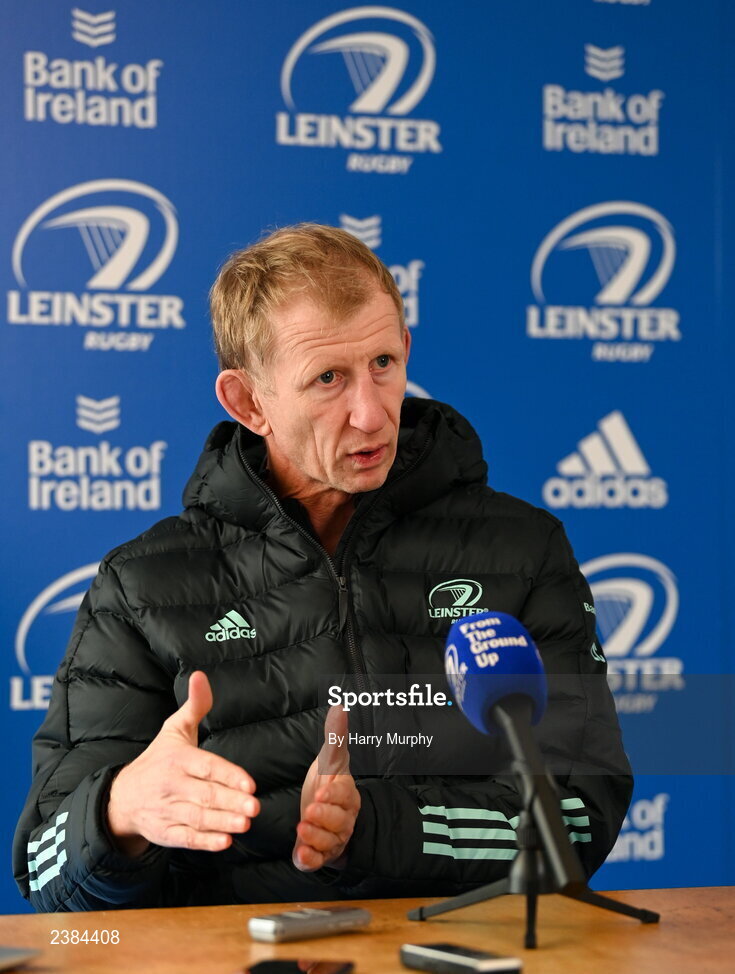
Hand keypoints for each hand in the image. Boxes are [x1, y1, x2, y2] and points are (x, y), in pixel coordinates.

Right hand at [107, 671, 258, 856]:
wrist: (121, 797)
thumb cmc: (158, 760)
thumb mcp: (174, 730)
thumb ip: (194, 706)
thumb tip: (200, 676)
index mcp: (177, 759)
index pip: (206, 767)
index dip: (228, 776)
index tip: (250, 784)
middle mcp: (171, 785)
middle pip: (204, 795)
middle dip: (230, 802)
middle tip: (254, 807)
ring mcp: (167, 811)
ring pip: (197, 818)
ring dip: (222, 822)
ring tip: (245, 823)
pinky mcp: (164, 833)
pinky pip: (185, 839)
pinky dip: (205, 842)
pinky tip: (224, 842)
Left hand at [292, 705, 360, 871]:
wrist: (323, 816)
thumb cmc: (327, 784)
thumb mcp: (330, 761)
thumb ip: (335, 736)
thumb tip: (339, 706)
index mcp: (347, 795)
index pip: (345, 794)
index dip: (335, 793)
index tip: (323, 790)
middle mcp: (343, 819)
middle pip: (339, 820)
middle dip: (325, 816)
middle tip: (311, 810)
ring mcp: (332, 839)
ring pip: (329, 841)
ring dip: (316, 836)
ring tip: (302, 828)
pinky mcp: (319, 855)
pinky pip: (317, 860)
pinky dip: (311, 859)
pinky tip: (300, 854)